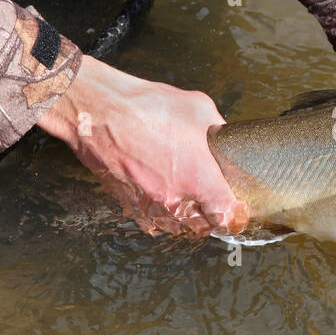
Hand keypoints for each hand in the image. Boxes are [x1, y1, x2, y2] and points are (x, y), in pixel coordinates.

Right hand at [36, 55, 247, 236]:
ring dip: (187, 215)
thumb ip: (218, 129)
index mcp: (200, 180)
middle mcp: (176, 200)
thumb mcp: (199, 108)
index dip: (236, 212)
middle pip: (204, 226)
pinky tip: (162, 189)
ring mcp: (150, 205)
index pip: (228, 216)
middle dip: (212, 214)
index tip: (236, 204)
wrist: (99, 112)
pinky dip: (161, 210)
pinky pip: (153, 217)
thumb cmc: (147, 108)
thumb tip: (223, 136)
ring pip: (178, 225)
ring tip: (189, 194)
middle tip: (214, 197)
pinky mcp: (129, 204)